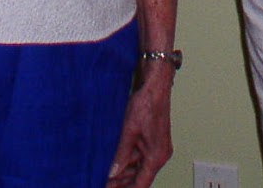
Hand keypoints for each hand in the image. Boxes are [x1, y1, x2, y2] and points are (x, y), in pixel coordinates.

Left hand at [106, 69, 172, 186]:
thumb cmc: (146, 104)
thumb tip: (112, 173)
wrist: (156, 86)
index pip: (140, 185)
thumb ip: (120, 155)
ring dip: (123, 173)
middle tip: (103, 182)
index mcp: (156, 157)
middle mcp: (159, 156)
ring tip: (105, 175)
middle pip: (139, 178)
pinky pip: (139, 157)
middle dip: (121, 182)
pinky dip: (127, 161)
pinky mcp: (153, 142)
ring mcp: (157, 149)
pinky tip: (114, 163)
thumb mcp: (128, 131)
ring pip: (138, 168)